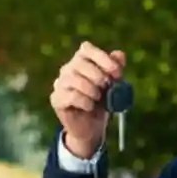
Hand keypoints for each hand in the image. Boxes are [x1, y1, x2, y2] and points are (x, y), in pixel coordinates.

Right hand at [49, 42, 125, 158]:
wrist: (92, 128)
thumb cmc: (102, 103)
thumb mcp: (114, 85)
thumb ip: (116, 69)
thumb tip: (120, 54)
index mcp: (81, 61)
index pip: (86, 49)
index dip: (102, 58)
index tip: (117, 72)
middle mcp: (67, 69)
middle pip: (80, 62)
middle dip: (98, 75)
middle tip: (107, 87)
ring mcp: (60, 84)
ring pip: (74, 79)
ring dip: (91, 89)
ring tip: (98, 98)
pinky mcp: (56, 99)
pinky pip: (70, 96)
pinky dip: (84, 101)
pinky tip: (89, 106)